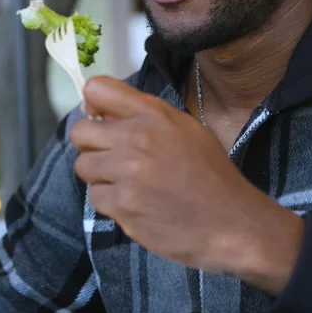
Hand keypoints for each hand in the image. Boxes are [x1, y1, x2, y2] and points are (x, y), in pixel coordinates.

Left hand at [71, 77, 303, 296]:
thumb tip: (100, 113)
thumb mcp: (186, 129)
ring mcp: (127, 172)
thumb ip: (145, 117)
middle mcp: (136, 137)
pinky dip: (110, 203)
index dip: (93, 104)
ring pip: (83, 166)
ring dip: (100, 176)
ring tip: (126, 184)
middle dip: (91, 145)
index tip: (102, 120)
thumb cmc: (212, 174)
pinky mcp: (123, 205)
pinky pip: (95, 197)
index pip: (97, 89)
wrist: (232, 223)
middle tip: (112, 158)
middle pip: (79, 131)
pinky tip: (134, 204)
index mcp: (154, 114)